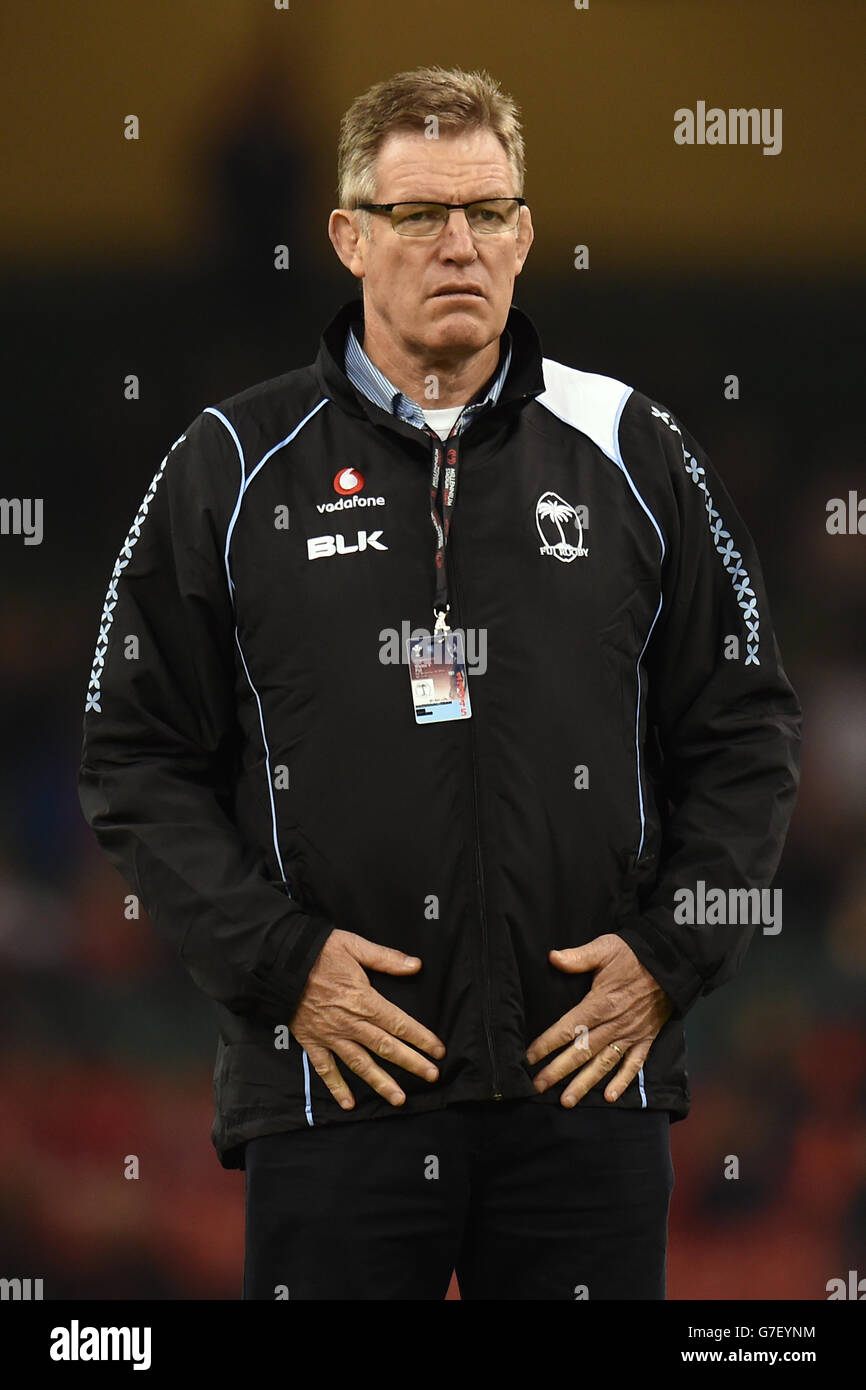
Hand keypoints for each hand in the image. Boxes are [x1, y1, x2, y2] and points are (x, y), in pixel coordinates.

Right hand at [289, 930, 445, 1110]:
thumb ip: (386, 958)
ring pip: (360, 1064)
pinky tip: (348, 1104)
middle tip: (432, 1076)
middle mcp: (350, 1023)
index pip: (399, 1023)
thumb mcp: (354, 946)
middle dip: (411, 1063)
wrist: (280, 963)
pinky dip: (336, 1087)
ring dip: (381, 1082)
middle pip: (386, 1047)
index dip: (421, 1038)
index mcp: (364, 1000)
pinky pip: (325, 1069)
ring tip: (399, 1099)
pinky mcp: (312, 1042)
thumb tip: (416, 965)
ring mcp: (331, 1036)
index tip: (439, 1051)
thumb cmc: (318, 952)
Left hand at [524, 934, 672, 1107]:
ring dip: (584, 1084)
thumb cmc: (634, 954)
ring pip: (603, 1064)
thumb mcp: (604, 949)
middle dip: (558, 1071)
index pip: (568, 1029)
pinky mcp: (646, 1039)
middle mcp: (613, 1024)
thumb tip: (552, 957)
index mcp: (599, 1003)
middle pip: (581, 1052)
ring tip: (566, 1101)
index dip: (547, 1044)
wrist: (671, 963)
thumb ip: (578, 957)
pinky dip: (622, 1082)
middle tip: (538, 1087)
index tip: (529, 1057)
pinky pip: (633, 1065)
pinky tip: (609, 1097)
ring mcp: (630, 1034)